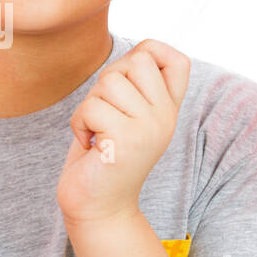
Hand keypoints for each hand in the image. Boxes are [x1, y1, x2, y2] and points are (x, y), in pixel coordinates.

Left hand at [56, 39, 190, 230]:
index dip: (152, 53)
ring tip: (97, 132)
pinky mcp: (126, 141)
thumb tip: (142, 49)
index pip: (178, 60)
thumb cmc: (103, 155)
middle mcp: (166, 117)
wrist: (98, 207)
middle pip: (136, 61)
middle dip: (108, 81)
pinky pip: (91, 107)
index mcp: (168, 109)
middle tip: (105, 115)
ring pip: (110, 82)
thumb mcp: (126, 113)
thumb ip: (136, 83)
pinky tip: (90, 145)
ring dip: (90, 105)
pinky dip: (79, 124)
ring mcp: (149, 128)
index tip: (130, 82)